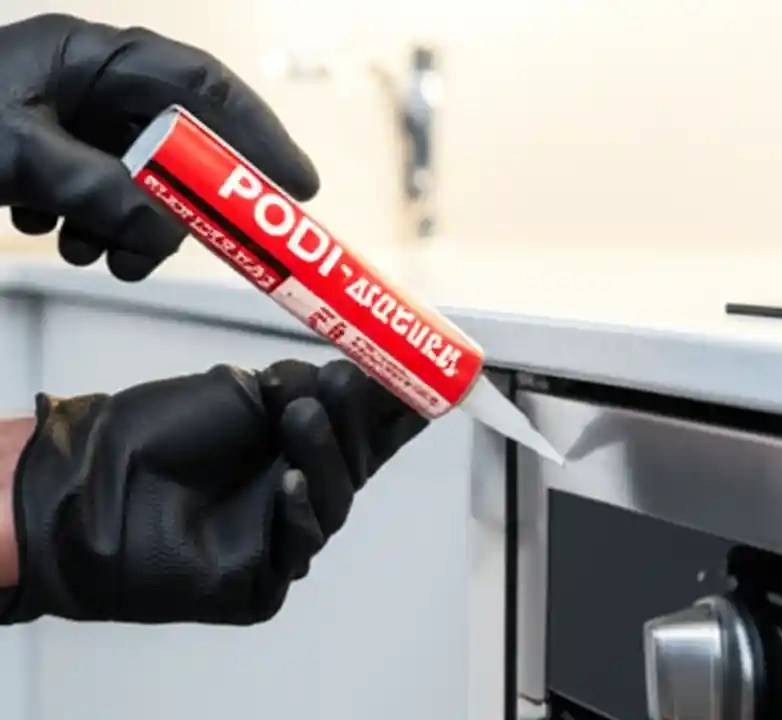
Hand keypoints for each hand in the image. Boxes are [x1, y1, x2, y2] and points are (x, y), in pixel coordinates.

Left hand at [0, 14, 317, 280]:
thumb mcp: (14, 158)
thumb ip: (98, 192)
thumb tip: (165, 233)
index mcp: (85, 54)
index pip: (200, 86)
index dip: (257, 134)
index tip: (296, 190)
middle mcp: (82, 81)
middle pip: (176, 141)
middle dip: (184, 202)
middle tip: (197, 246)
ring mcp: (62, 119)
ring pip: (139, 178)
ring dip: (132, 225)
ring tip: (97, 254)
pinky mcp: (42, 155)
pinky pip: (99, 194)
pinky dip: (95, 227)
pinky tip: (61, 240)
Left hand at [0, 360, 425, 624]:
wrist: (90, 485)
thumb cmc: (155, 437)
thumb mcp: (239, 392)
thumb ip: (302, 385)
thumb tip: (360, 367)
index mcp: (298, 442)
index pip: (370, 426)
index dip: (403, 408)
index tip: (435, 379)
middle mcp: (297, 485)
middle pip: (362, 460)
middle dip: (365, 421)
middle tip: (356, 381)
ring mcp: (281, 532)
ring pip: (334, 500)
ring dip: (325, 456)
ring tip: (299, 417)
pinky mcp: (262, 578)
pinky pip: (298, 548)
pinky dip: (299, 515)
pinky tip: (289, 486)